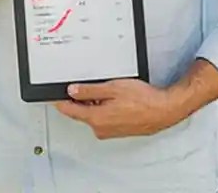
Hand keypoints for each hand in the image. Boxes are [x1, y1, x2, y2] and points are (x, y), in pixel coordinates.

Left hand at [53, 79, 183, 138]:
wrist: (164, 110)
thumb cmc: (143, 100)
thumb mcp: (112, 88)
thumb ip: (89, 90)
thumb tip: (72, 91)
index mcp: (96, 118)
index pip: (68, 110)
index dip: (59, 100)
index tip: (53, 93)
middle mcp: (100, 129)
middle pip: (80, 112)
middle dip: (80, 99)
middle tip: (89, 85)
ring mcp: (109, 132)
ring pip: (92, 115)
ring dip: (94, 104)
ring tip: (110, 92)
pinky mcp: (117, 130)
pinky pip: (103, 119)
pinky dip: (104, 109)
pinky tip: (116, 100)